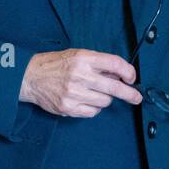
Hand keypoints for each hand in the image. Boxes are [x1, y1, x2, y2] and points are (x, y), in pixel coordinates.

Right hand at [18, 49, 142, 117]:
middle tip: (136, 97)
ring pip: (105, 102)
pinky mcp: (68, 108)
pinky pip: (93, 112)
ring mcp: (74, 93)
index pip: (114, 64)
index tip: (131, 78)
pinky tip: (85, 100)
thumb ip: (99, 63)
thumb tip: (121, 75)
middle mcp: (80, 75)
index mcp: (83, 58)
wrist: (31, 77)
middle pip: (114, 87)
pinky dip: (94, 107)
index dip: (128, 72)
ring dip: (105, 98)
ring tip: (94, 92)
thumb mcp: (78, 55)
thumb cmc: (56, 64)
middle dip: (130, 94)